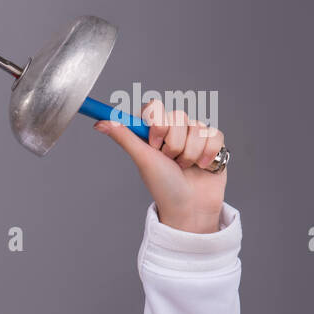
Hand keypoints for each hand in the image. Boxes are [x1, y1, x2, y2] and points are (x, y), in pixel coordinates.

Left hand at [93, 98, 225, 232]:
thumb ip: (125, 136)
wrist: (190, 206)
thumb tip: (99, 123)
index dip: (157, 124)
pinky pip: (214, 134)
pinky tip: (202, 166)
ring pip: (197, 127)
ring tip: (185, 167)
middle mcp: (173, 130)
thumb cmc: (163, 186)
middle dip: (174, 144)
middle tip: (170, 161)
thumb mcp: (142, 159)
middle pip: (178, 116)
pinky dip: (208, 154)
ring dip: (191, 153)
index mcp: (152, 131)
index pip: (154, 107)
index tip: (154, 144)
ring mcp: (194, 135)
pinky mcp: (213, 142)